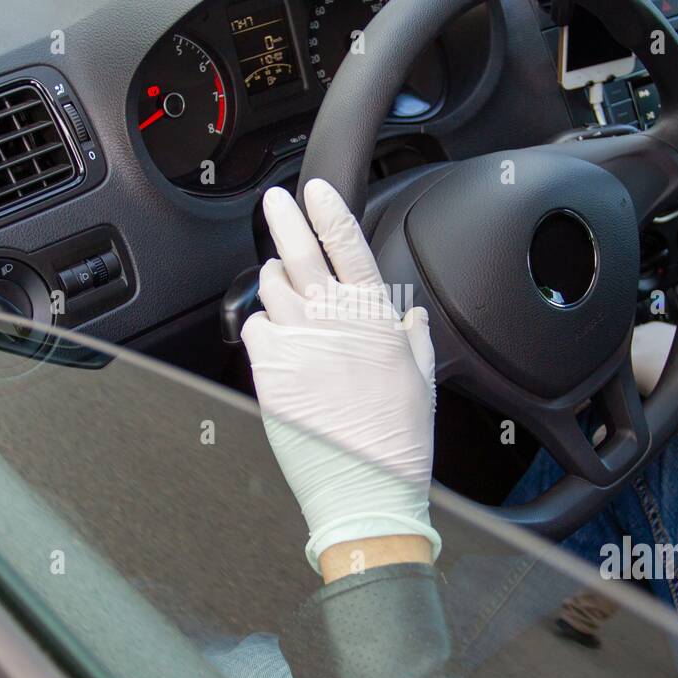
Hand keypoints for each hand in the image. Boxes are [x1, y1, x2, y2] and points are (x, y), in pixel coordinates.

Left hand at [241, 179, 439, 573]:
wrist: (364, 487)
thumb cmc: (397, 441)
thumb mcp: (423, 382)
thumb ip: (414, 340)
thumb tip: (410, 318)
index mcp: (375, 320)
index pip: (349, 248)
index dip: (330, 212)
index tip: (316, 190)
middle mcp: (334, 323)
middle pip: (300, 253)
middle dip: (285, 219)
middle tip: (276, 202)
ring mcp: (298, 343)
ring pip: (271, 288)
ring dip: (274, 280)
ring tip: (281, 284)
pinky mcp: (270, 370)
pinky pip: (254, 327)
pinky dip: (261, 325)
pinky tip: (275, 337)